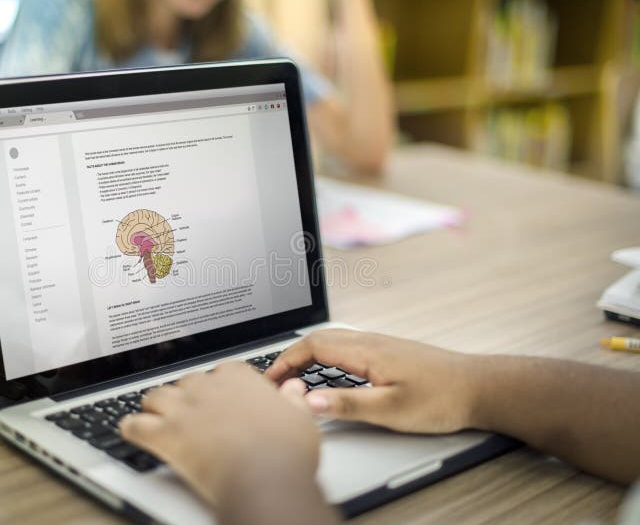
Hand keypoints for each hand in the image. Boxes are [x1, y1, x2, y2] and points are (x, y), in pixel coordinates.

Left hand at [119, 362, 320, 508]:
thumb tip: (294, 389)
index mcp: (239, 379)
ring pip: (156, 396)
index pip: (224, 370)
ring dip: (156, 405)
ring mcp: (183, 409)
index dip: (222, 384)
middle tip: (192, 410)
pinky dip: (131, 428)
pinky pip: (136, 425)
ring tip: (157, 414)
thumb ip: (293, 399)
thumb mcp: (301, 418)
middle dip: (188, 394)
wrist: (264, 479)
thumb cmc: (285, 451)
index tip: (224, 395)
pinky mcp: (166, 436)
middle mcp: (208, 388)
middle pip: (188, 381)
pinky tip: (130, 429)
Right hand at [266, 329, 478, 432]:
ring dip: (308, 356)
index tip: (269, 379)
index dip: (285, 361)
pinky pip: (346, 347)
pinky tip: (329, 374)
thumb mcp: (391, 409)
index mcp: (366, 351)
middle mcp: (371, 341)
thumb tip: (309, 401)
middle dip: (291, 357)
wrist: (479, 387)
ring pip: (333, 342)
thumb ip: (347, 405)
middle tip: (275, 381)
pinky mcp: (389, 352)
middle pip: (319, 340)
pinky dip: (326, 357)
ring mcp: (381, 344)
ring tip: (295, 378)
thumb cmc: (441, 398)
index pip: (313, 346)